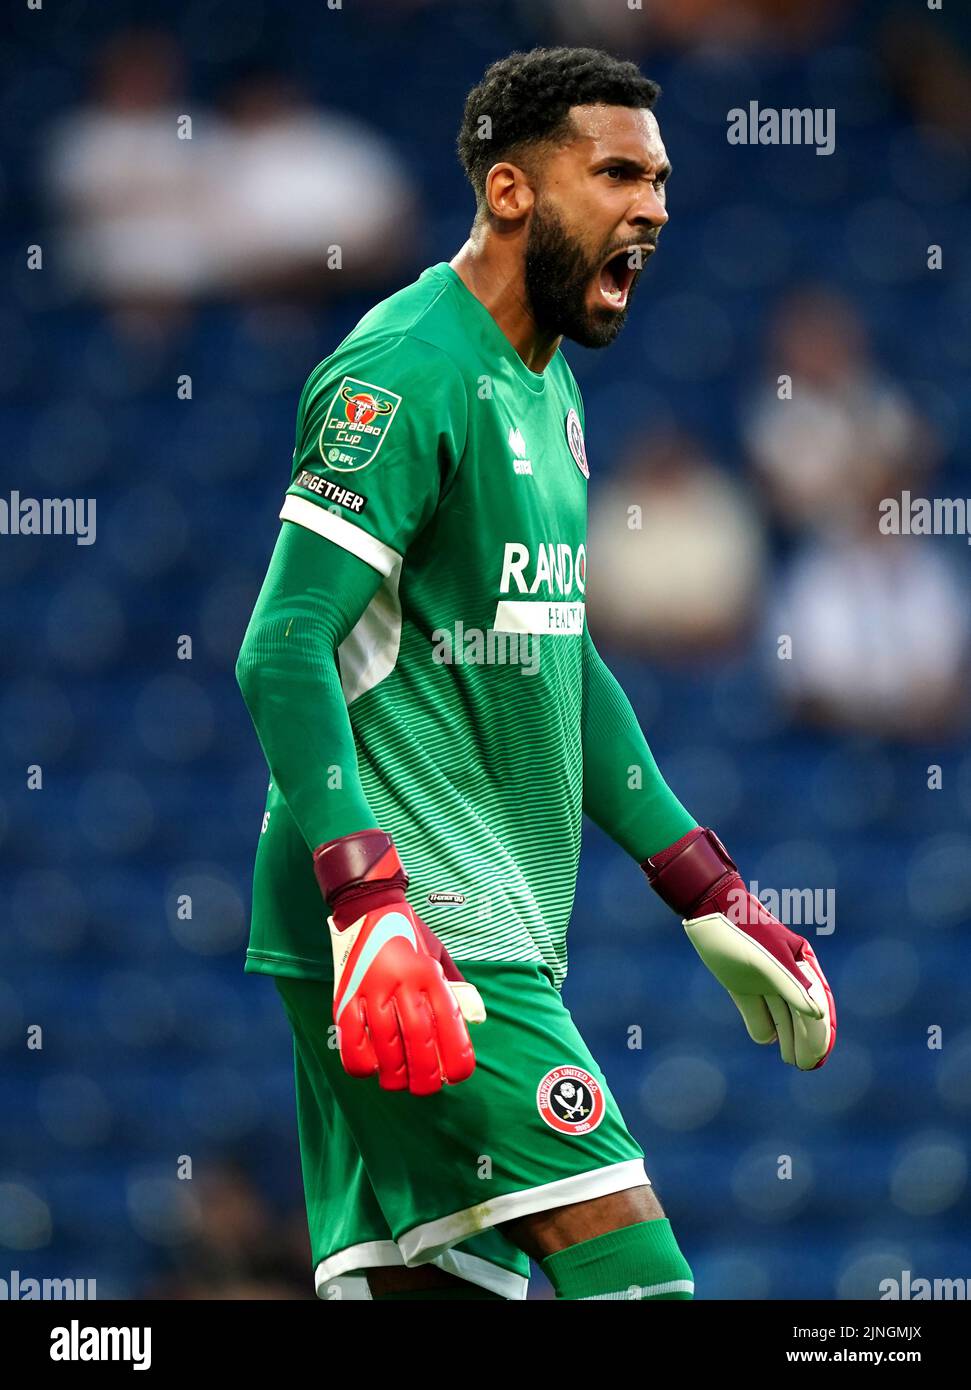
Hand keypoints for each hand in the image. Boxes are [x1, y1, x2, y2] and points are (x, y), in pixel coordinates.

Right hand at [314, 829, 484, 1094]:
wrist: (368, 908)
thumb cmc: (411, 937)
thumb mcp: (440, 956)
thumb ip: (455, 989)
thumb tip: (474, 1020)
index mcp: (429, 974)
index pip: (448, 1025)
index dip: (456, 1058)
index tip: (457, 1075)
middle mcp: (402, 983)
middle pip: (418, 1042)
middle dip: (426, 1075)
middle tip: (428, 1088)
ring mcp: (371, 991)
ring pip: (386, 1047)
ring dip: (395, 1075)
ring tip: (401, 1083)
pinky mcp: (345, 997)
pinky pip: (351, 1041)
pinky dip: (361, 1063)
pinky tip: (372, 1068)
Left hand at [644, 828, 835, 1069]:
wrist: (708, 908)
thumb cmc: (742, 929)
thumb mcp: (767, 958)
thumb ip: (791, 986)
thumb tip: (818, 1014)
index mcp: (800, 965)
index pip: (816, 1006)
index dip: (820, 1035)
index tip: (818, 1059)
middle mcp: (785, 974)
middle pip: (800, 1014)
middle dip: (806, 1041)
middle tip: (804, 1066)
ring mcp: (763, 979)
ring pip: (781, 1015)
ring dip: (788, 1037)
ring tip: (793, 1060)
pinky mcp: (742, 983)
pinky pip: (757, 1010)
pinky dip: (762, 1024)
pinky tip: (767, 1038)